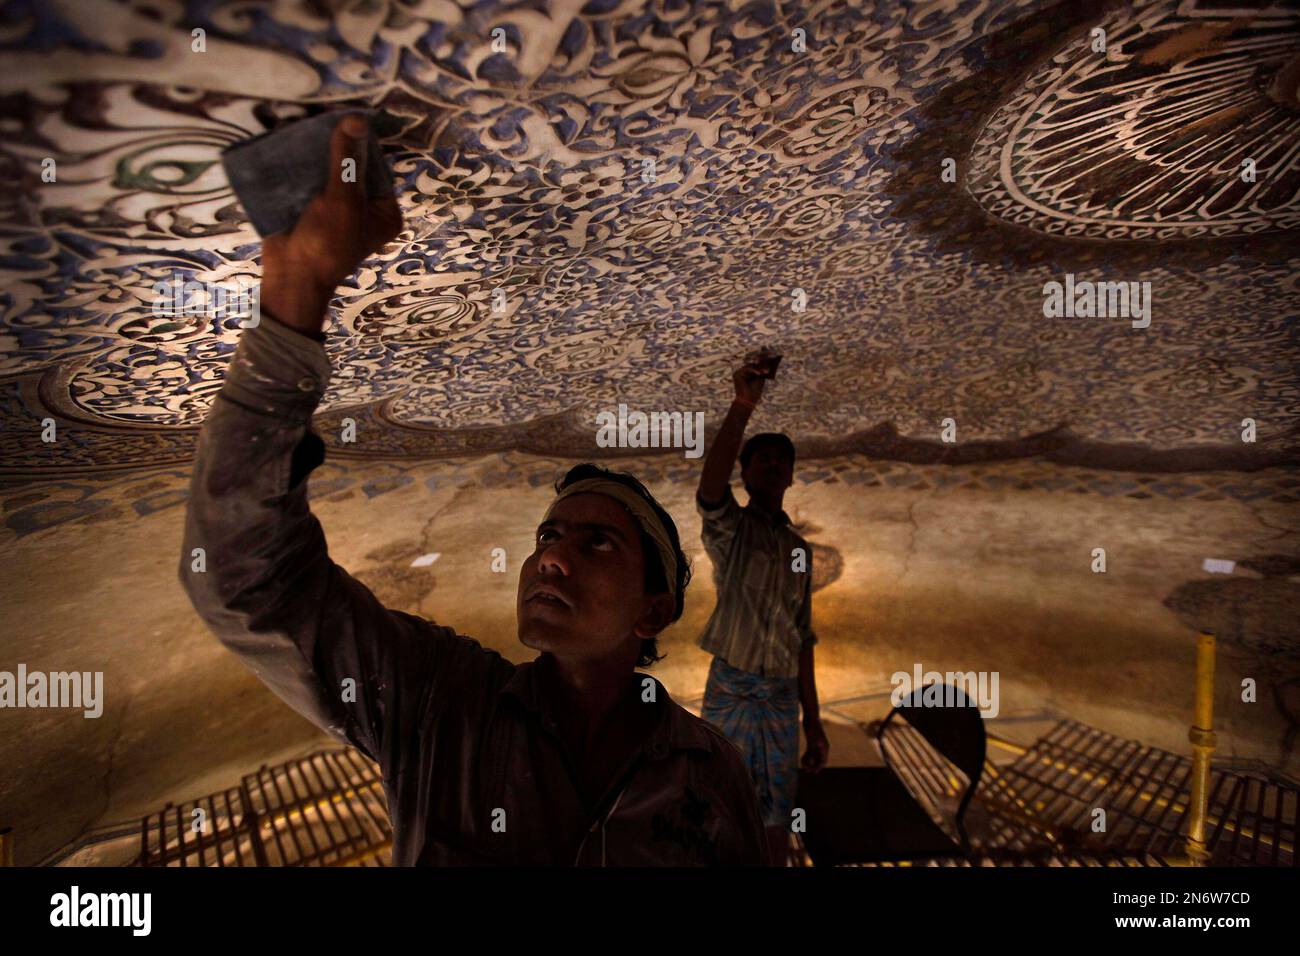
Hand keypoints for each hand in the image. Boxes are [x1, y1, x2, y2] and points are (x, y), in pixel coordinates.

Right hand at [261, 114, 403, 333]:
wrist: (291, 276)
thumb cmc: (327, 242)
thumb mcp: (342, 198)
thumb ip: (346, 160)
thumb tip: (356, 120)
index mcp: (385, 211)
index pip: (376, 167)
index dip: (360, 142)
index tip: (344, 115)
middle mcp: (364, 209)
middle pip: (351, 166)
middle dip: (334, 144)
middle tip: (318, 116)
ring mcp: (337, 208)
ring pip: (328, 171)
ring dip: (314, 151)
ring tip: (300, 123)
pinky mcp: (312, 208)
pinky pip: (309, 180)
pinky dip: (300, 164)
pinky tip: (288, 142)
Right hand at [732, 361, 766, 406]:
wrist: (747, 401)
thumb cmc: (754, 392)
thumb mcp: (760, 380)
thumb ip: (762, 371)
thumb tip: (768, 363)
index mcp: (747, 373)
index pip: (755, 366)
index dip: (763, 364)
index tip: (771, 364)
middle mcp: (742, 372)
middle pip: (753, 365)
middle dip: (762, 366)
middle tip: (769, 366)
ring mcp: (739, 372)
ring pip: (751, 366)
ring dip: (759, 368)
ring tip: (766, 371)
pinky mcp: (737, 374)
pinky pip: (747, 369)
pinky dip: (754, 370)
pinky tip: (759, 374)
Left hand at [801, 719, 828, 772]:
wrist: (811, 717)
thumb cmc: (812, 727)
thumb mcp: (811, 740)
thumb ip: (811, 751)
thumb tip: (811, 761)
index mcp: (824, 747)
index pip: (823, 761)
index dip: (818, 768)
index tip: (812, 772)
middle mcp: (822, 747)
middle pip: (819, 760)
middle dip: (813, 766)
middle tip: (806, 770)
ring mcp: (817, 745)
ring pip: (814, 757)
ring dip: (809, 762)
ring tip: (803, 766)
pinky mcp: (812, 742)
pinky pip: (810, 752)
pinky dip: (807, 756)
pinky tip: (802, 759)